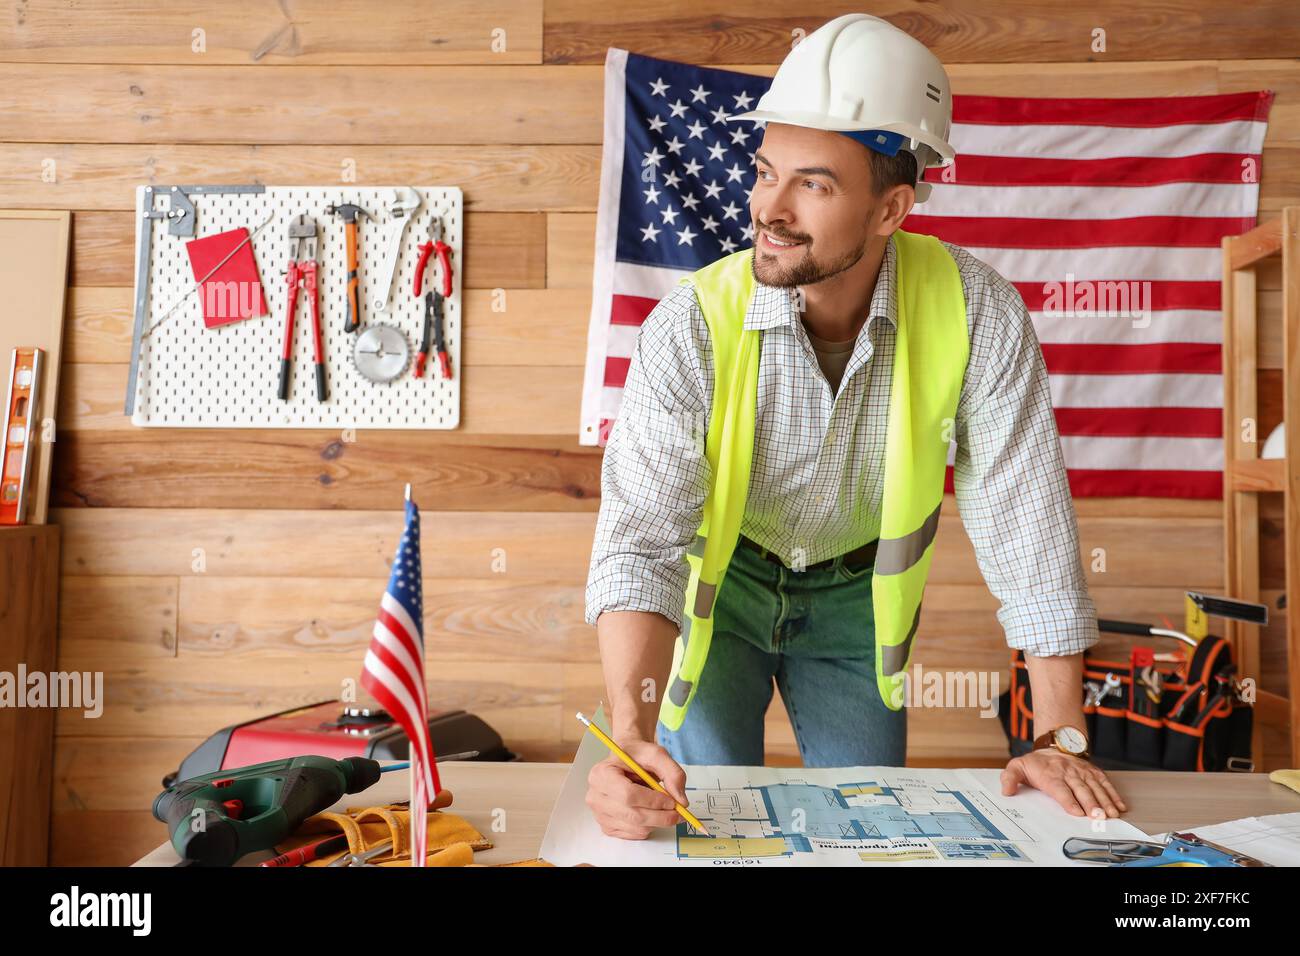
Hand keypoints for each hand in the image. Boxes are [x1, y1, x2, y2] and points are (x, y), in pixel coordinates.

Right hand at [585, 737, 688, 839]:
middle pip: (633, 815)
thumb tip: (681, 801)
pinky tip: (649, 812)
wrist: (626, 759)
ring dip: (657, 821)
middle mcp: (596, 796)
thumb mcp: (657, 754)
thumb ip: (673, 773)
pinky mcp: (608, 827)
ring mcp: (599, 814)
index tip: (672, 801)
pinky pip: (634, 835)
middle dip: (661, 816)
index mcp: (601, 774)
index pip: (628, 794)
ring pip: (636, 828)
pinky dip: (649, 826)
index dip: (653, 801)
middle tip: (678, 811)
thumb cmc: (637, 756)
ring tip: (661, 806)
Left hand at [1001, 750, 1127, 818]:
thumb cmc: (1035, 763)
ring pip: (1095, 786)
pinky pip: (1104, 782)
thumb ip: (1010, 778)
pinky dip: (1113, 794)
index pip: (1060, 789)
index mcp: (1050, 774)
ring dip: (1105, 801)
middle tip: (1098, 816)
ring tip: (1111, 814)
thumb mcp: (1017, 767)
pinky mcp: (1092, 771)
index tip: (1077, 812)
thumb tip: (1006, 790)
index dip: (1069, 800)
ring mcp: (1082, 771)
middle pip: (1081, 789)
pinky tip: (1120, 805)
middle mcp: (1068, 772)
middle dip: (1091, 803)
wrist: (1053, 745)